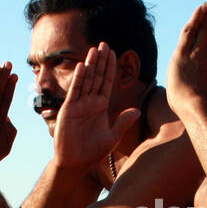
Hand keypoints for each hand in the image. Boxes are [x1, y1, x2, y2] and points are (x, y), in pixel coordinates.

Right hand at [52, 43, 139, 170]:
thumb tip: (137, 110)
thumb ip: (123, 122)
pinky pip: (74, 92)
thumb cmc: (92, 152)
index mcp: (100, 106)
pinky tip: (82, 67)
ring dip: (90, 65)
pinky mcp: (68, 110)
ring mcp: (78, 105)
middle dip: (100, 61)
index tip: (113, 53)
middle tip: (104, 44)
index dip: (110, 68)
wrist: (76, 164)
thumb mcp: (113, 136)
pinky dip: (78, 80)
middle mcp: (89, 102)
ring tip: (94, 49)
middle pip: (96, 77)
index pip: (106, 82)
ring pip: (85, 81)